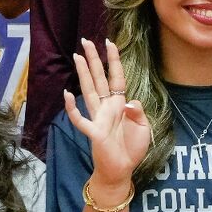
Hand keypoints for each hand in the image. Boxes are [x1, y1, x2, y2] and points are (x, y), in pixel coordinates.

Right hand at [64, 38, 150, 189]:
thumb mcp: (144, 127)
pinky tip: (67, 95)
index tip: (109, 42)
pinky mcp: (94, 132)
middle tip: (85, 41)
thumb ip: (138, 111)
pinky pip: (80, 119)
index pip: (116, 78)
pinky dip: (73, 108)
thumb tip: (129, 101)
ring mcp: (98, 118)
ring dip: (83, 74)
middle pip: (99, 79)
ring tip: (77, 57)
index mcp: (120, 104)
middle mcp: (107, 107)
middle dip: (93, 60)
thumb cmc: (132, 148)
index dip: (114, 61)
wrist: (122, 170)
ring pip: (89, 91)